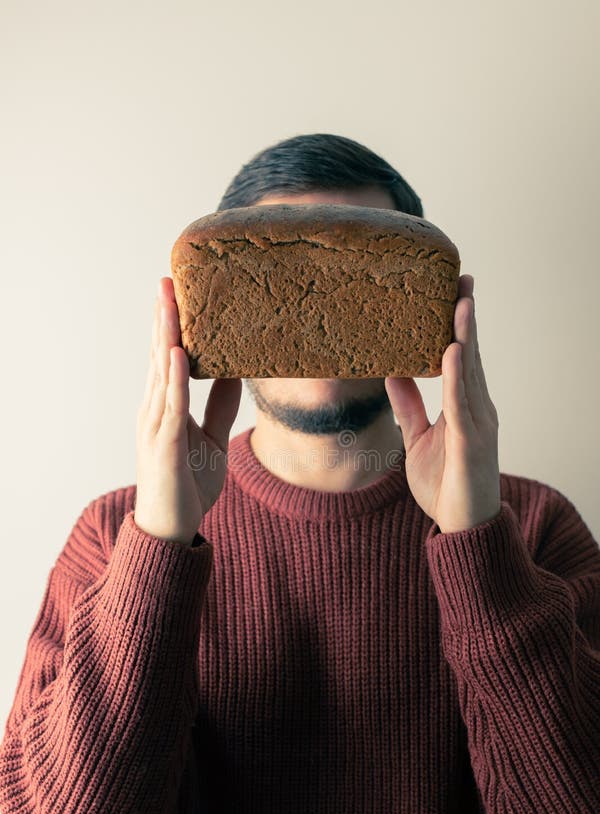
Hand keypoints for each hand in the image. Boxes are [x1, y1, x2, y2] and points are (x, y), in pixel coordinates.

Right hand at [134, 277, 241, 544]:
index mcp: (165, 407)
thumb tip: (236, 373)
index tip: (178, 292)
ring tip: (170, 302)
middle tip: (167, 280)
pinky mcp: (163, 446)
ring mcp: (156, 426)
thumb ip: (219, 406)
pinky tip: (180, 353)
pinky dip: (176, 378)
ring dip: (166, 337)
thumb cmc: (187, 485)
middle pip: (160, 356)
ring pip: (162, 373)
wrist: (172, 528)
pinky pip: (172, 406)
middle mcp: (155, 410)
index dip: (172, 326)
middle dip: (164, 318)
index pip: (168, 358)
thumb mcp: (211, 438)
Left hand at [384, 274, 500, 533]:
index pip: (462, 357)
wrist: (462, 528)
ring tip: (460, 302)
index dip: (460, 325)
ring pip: (470, 373)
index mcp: (465, 406)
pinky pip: (461, 405)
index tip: (454, 291)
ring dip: (465, 337)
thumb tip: (392, 373)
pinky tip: (449, 352)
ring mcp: (478, 425)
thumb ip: (409, 407)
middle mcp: (477, 409)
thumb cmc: (445, 485)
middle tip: (463, 279)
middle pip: (470, 356)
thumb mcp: (418, 438)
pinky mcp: (471, 444)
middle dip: (466, 318)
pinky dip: (455, 377)